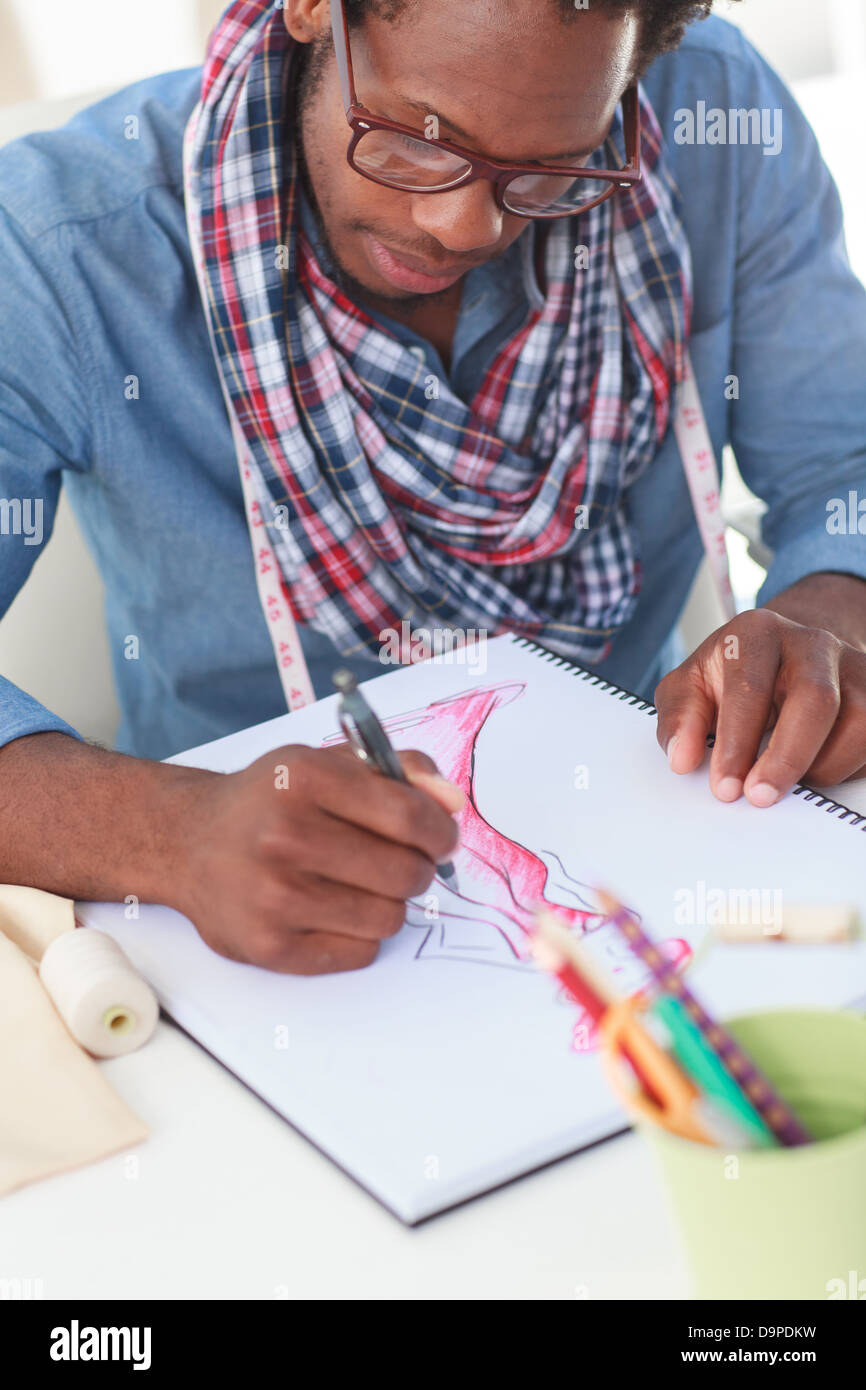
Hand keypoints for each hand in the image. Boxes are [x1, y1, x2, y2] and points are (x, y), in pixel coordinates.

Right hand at [174, 744, 462, 972]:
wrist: (187, 842)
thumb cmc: (270, 800)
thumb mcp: (327, 763)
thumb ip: (399, 770)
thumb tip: (453, 803)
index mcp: (306, 779)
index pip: (411, 818)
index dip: (440, 832)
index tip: (440, 838)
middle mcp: (285, 836)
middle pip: (406, 873)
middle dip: (417, 868)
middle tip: (399, 862)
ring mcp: (274, 896)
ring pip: (389, 918)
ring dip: (388, 903)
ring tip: (359, 884)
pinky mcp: (269, 946)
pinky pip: (360, 952)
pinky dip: (360, 934)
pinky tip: (333, 909)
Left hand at [654, 607, 865, 805]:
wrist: (783, 659)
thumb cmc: (731, 677)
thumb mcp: (690, 687)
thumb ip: (680, 719)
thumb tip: (683, 759)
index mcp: (757, 633)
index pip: (751, 686)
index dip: (737, 742)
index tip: (725, 787)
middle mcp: (811, 643)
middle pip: (815, 698)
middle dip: (786, 757)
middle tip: (760, 797)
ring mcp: (852, 667)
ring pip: (857, 721)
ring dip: (820, 767)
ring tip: (785, 781)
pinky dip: (844, 767)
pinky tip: (814, 770)